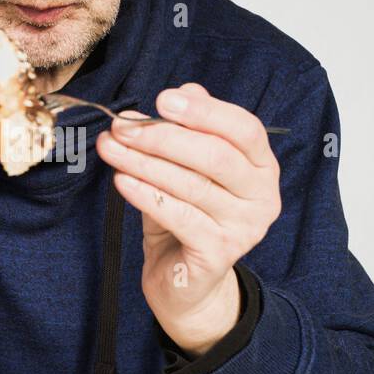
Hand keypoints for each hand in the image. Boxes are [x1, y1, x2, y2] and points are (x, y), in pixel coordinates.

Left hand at [96, 83, 281, 354]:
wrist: (185, 283)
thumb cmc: (186, 216)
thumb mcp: (187, 169)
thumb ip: (190, 131)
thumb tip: (185, 91)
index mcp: (262, 167)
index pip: (245, 129)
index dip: (205, 111)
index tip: (163, 100)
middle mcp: (262, 196)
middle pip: (216, 156)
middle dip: (163, 137)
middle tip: (122, 127)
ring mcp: (245, 228)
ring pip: (192, 185)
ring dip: (144, 162)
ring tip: (111, 148)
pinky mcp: (219, 254)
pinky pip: (179, 216)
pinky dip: (146, 195)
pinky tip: (122, 181)